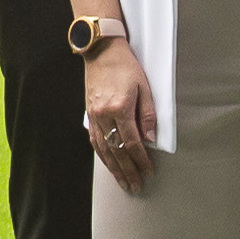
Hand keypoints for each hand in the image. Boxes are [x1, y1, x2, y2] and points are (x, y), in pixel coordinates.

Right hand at [79, 38, 157, 195]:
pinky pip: (95, 141)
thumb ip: (148, 115)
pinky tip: (108, 164)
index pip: (132, 142)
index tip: (149, 171)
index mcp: (120, 108)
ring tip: (123, 182)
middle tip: (136, 186)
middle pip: (116, 151)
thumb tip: (150, 139)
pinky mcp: (89, 115)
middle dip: (127, 171)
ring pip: (104, 150)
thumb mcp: (144, 88)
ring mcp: (94, 116)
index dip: (141, 160)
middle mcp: (104, 115)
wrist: (102, 52)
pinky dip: (103, 155)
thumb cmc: (125, 66)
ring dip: (114, 168)